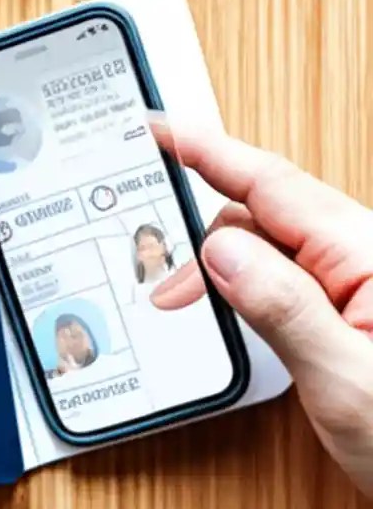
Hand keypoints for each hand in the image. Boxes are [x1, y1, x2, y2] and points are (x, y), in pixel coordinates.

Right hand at [148, 115, 372, 492]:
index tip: (160, 129)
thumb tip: (222, 252)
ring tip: (182, 302)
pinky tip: (225, 309)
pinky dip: (240, 289)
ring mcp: (354, 284)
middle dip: (200, 239)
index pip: (272, 186)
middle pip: (260, 217)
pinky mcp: (346, 311)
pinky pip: (280, 278)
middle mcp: (362, 260)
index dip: (209, 151)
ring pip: (265, 249)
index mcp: (368, 255)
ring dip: (217, 271)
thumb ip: (283, 307)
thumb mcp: (347, 379)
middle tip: (158, 282)